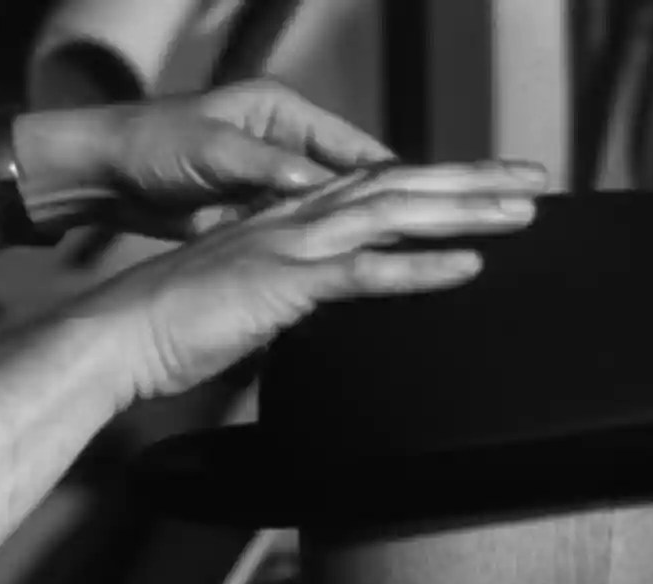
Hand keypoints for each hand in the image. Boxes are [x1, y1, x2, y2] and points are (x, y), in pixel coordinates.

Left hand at [45, 78, 396, 236]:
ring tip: (402, 262)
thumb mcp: (212, 149)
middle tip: (431, 235)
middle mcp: (286, 144)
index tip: (429, 204)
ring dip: (359, 236)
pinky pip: (302, 234)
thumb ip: (266, 166)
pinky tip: (348, 274)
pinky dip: (324, 252)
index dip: (394, 177)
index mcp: (282, 113)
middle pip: (353, 181)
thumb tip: (320, 184)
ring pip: (331, 213)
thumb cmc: (151, 144)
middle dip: (388, 208)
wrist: (104, 175)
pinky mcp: (255, 215)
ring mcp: (272, 182)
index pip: (356, 148)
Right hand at [84, 160, 547, 400]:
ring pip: (394, 213)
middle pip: (402, 185)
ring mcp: (290, 245)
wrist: (116, 336)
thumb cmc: (173, 326)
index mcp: (291, 219)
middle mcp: (297, 218)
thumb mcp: (247, 304)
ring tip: (523, 210)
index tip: (490, 183)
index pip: (379, 188)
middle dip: (475, 180)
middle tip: (536, 179)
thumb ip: (291, 299)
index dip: (440, 182)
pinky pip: (362, 273)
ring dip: (464, 211)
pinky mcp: (282, 283)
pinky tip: (467, 266)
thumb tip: (319, 311)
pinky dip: (418, 268)